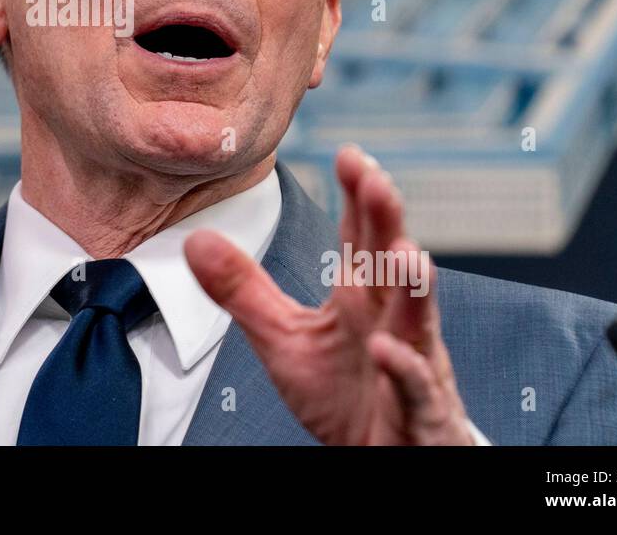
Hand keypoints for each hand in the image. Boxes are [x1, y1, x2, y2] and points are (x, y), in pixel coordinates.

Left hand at [184, 145, 471, 444]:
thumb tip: (196, 240)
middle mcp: (392, 322)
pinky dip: (402, 369)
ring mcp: (413, 365)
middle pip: (392, 264)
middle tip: (376, 180)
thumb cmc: (346, 397)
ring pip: (417, 320)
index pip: (362, 239)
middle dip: (388, 222)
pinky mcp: (420, 412)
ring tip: (406, 253)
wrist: (384, 461)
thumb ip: (243, 290)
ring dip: (413, 289)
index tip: (350, 155)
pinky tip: (384, 348)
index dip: (359, 199)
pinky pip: (415, 388)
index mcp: (361, 299)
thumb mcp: (283, 339)